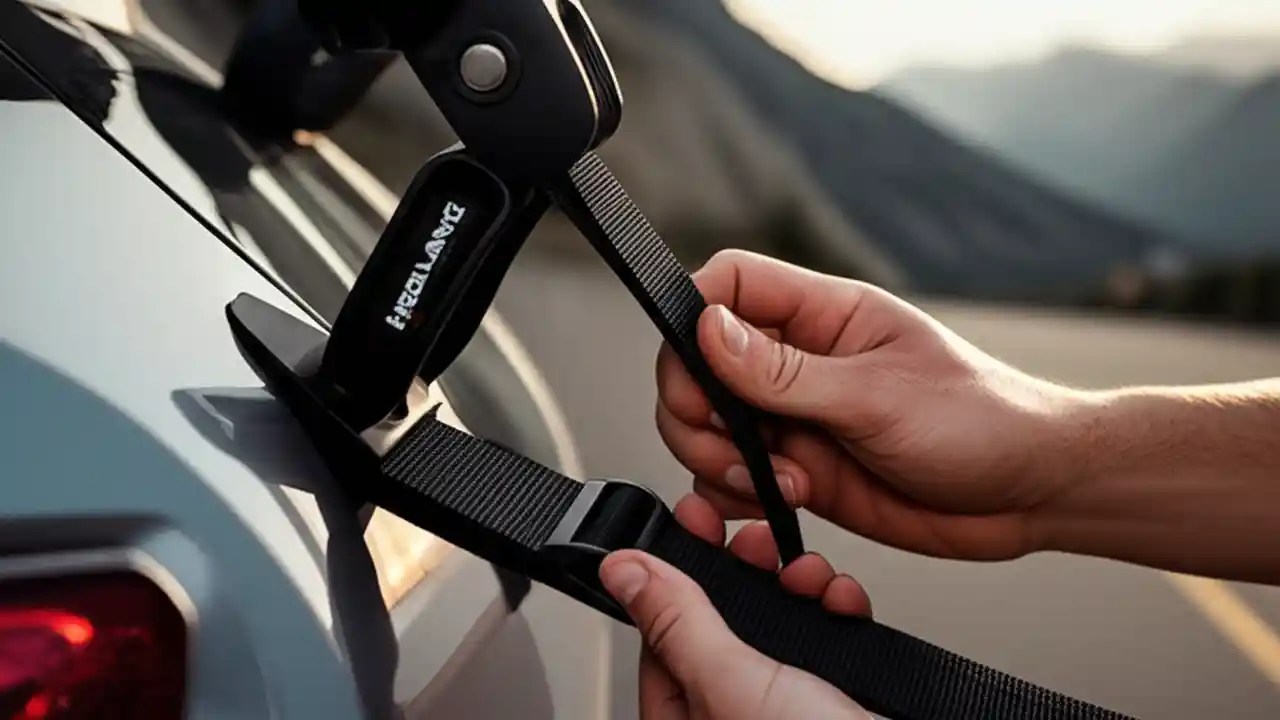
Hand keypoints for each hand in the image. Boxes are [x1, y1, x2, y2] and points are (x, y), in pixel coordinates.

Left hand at [600, 494, 871, 719]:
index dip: (676, 574)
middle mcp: (734, 718)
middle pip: (722, 623)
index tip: (691, 521)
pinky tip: (844, 600)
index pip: (661, 637)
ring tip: (809, 575)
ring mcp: (787, 710)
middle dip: (744, 572)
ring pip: (777, 625)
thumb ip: (678, 623)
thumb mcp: (732, 683)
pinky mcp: (837, 699)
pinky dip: (838, 610)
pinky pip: (827, 637)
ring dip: (797, 585)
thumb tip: (622, 570)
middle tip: (755, 538)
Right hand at [657, 250, 1088, 559]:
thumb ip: (785, 373)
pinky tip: (781, 505)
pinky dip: (733, 497)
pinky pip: (732, 478)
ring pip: (705, 426)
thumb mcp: (878, 395)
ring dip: (715, 461)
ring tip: (773, 484)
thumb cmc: (981, 421)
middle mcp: (798, 362)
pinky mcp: (799, 471)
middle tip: (730, 446)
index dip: (694, 316)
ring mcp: (795, 418)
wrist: (1031, 493)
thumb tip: (706, 330)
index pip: (729, 285)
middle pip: (696, 363)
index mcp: (823, 315)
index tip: (694, 365)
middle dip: (694, 409)